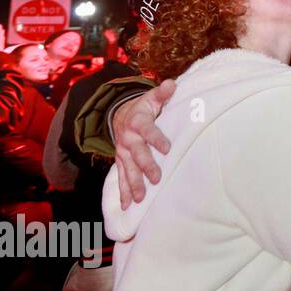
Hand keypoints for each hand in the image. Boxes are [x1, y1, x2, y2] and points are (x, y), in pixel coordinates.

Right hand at [114, 79, 176, 208]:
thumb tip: (171, 84)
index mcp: (138, 122)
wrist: (119, 115)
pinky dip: (123, 192)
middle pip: (137, 154)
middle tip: (157, 178)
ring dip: (133, 184)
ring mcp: (122, 152)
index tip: (167, 148)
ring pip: (128, 169)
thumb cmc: (143, 108)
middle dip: (146, 167)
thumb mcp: (151, 98)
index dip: (157, 138)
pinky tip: (127, 206)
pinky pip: (120, 178)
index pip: (148, 130)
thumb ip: (162, 93)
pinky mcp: (120, 161)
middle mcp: (128, 139)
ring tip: (140, 199)